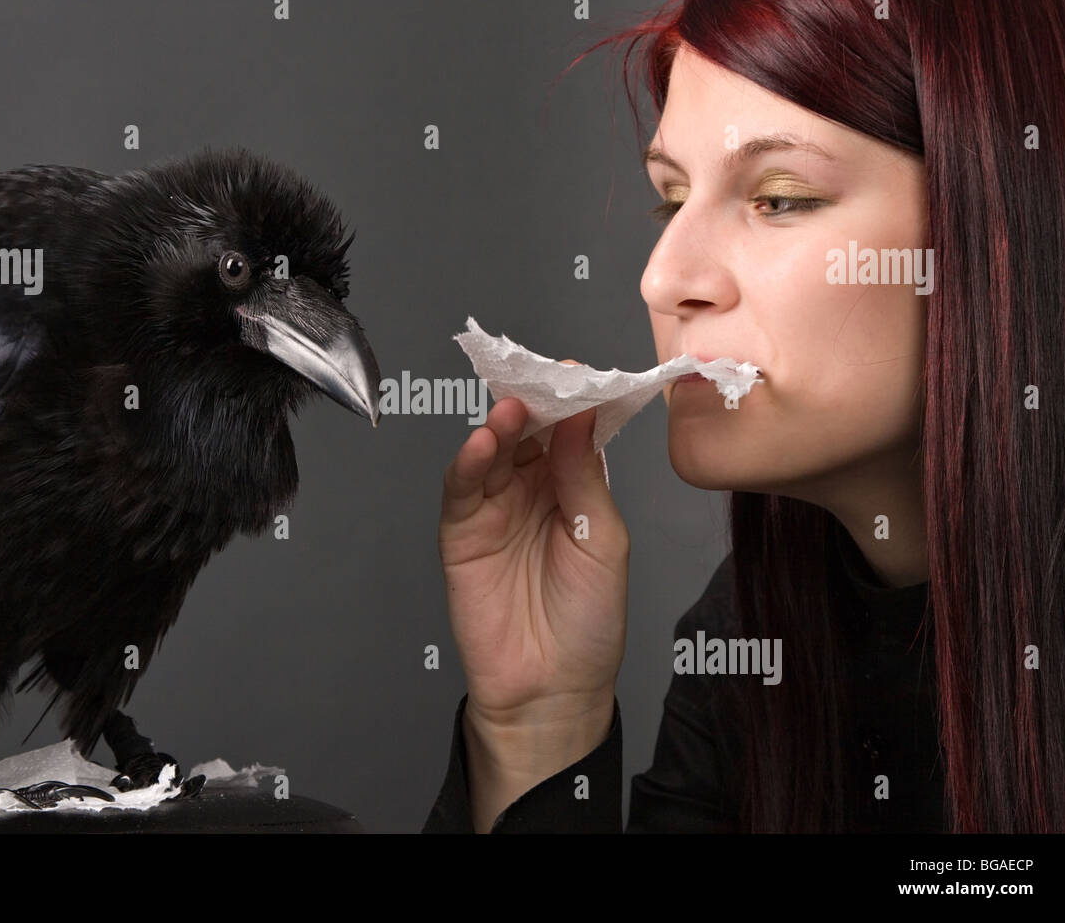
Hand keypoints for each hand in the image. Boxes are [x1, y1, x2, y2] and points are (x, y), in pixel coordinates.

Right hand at [439, 385, 628, 732]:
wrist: (550, 689)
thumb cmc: (589, 622)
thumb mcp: (603, 540)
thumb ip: (584, 476)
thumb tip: (579, 415)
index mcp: (576, 487)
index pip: (571, 429)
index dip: (574, 401)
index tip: (580, 375)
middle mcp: (534, 489)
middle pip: (529, 431)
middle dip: (535, 402)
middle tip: (541, 379)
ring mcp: (496, 507)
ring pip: (493, 450)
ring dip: (501, 424)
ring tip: (513, 408)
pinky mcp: (461, 530)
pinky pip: (461, 486)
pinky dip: (468, 461)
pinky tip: (482, 442)